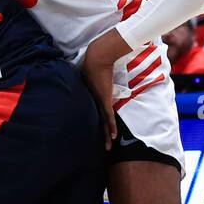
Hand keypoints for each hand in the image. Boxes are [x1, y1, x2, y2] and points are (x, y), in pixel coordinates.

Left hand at [83, 27, 130, 148]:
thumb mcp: (96, 69)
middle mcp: (93, 100)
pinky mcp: (104, 100)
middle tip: (103, 145)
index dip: (98, 121)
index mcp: (91, 94)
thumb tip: (103, 67)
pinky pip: (108, 116)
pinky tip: (113, 136)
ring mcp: (99, 100)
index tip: (99, 129)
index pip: (95, 111)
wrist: (97, 57)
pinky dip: (110, 126)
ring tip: (108, 146)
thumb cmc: (97, 60)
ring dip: (106, 134)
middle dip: (100, 133)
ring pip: (103, 121)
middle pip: (97, 120)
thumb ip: (99, 71)